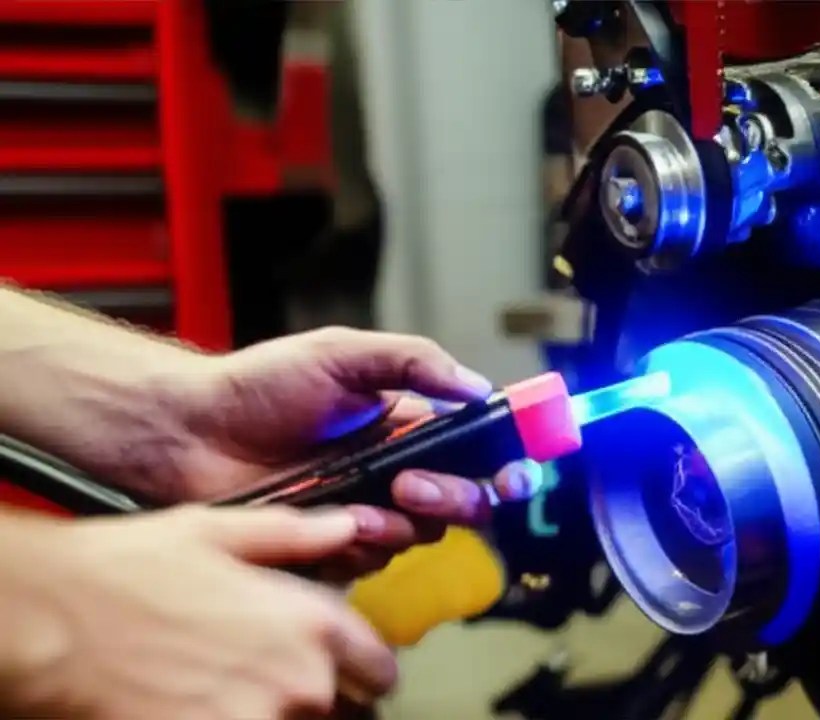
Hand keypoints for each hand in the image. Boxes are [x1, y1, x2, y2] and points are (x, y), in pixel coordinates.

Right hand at [0, 506, 396, 718]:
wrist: (49, 626)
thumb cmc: (125, 570)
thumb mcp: (216, 531)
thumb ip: (295, 534)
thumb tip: (349, 525)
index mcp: (312, 624)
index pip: (379, 666)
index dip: (364, 664)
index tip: (345, 664)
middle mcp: (300, 684)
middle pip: (352, 711)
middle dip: (332, 698)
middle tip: (288, 683)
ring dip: (295, 719)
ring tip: (250, 697)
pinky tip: (215, 711)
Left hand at [161, 327, 540, 578]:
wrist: (190, 432)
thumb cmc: (260, 385)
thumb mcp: (344, 354)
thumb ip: (416, 362)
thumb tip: (479, 387)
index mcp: (410, 423)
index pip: (480, 446)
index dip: (510, 461)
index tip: (518, 471)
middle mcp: (398, 469)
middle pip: (467, 500)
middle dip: (457, 498)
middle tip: (414, 485)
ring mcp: (367, 509)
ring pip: (423, 536)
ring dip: (402, 524)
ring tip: (360, 505)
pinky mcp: (332, 544)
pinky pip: (372, 561)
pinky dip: (358, 545)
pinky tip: (329, 522)